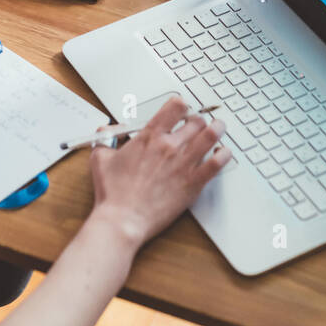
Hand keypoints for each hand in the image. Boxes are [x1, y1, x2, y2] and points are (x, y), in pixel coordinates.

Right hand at [88, 96, 231, 248]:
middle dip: (198, 119)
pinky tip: (223, 153)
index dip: (181, 104)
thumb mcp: (101, 158)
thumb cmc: (112, 192)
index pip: (175, 106)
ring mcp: (184, 164)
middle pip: (196, 120)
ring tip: (218, 128)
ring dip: (217, 129)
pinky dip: (224, 154)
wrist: (123, 220)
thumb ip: (106, 137)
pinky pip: (218, 163)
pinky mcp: (194, 183)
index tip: (182, 109)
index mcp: (150, 136)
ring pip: (211, 135)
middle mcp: (170, 146)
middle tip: (197, 124)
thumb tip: (107, 128)